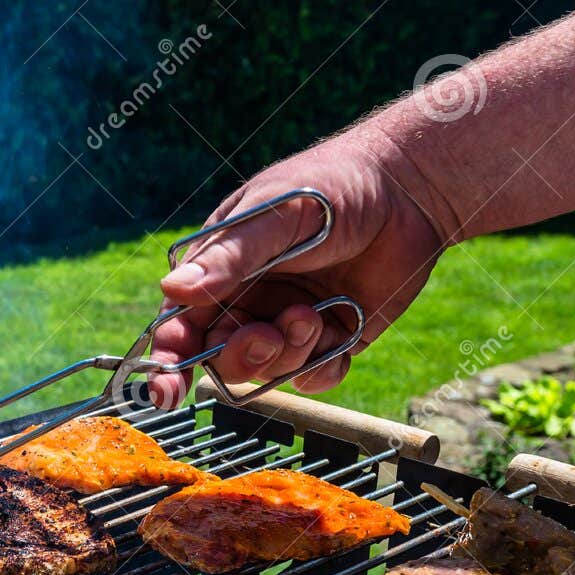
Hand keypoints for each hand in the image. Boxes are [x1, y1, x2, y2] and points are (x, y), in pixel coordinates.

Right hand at [148, 127, 451, 405]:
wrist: (408, 189)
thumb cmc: (332, 185)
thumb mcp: (275, 213)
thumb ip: (229, 256)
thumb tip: (173, 289)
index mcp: (219, 269)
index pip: (180, 323)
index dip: (169, 359)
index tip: (166, 389)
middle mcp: (248, 300)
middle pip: (220, 357)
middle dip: (241, 355)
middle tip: (269, 336)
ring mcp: (287, 322)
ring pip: (267, 371)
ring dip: (288, 355)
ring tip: (312, 317)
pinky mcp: (329, 338)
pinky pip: (313, 377)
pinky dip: (322, 368)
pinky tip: (340, 336)